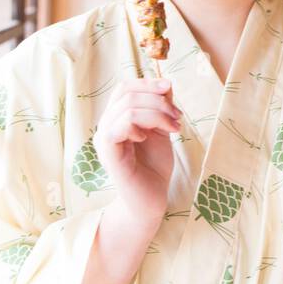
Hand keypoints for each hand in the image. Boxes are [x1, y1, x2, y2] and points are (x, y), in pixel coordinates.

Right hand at [94, 77, 177, 228]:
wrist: (151, 200)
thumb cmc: (154, 167)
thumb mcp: (161, 129)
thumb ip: (161, 108)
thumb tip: (165, 83)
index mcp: (117, 118)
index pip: (125, 87)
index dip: (148, 83)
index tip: (170, 90)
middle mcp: (106, 126)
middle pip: (126, 93)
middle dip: (157, 99)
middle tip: (177, 116)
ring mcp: (104, 140)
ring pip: (127, 108)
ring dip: (157, 112)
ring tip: (173, 128)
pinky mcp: (108, 154)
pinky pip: (119, 126)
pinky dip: (140, 125)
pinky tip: (148, 137)